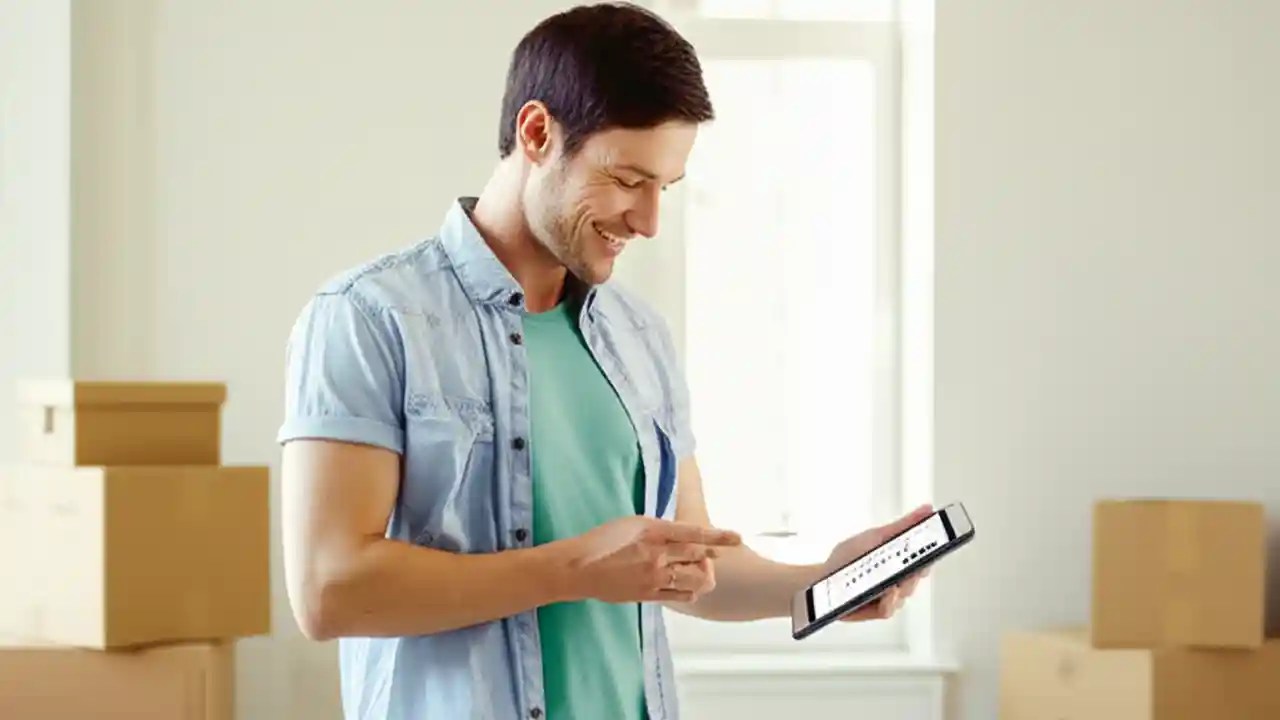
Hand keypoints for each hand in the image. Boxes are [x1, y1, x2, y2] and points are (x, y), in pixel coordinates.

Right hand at [564, 516, 740, 603]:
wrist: (579, 569)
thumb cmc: (603, 541)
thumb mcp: (633, 523)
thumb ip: (660, 528)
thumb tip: (684, 534)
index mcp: (653, 533)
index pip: (694, 534)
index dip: (718, 537)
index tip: (738, 538)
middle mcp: (658, 556)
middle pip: (698, 558)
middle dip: (707, 557)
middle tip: (705, 556)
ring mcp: (654, 578)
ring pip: (694, 581)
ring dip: (701, 576)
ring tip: (696, 572)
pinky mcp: (649, 596)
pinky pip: (681, 597)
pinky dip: (689, 590)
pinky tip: (683, 584)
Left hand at [822, 504, 933, 621]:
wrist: (821, 577)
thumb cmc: (847, 557)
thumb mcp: (875, 537)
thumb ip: (902, 526)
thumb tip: (927, 509)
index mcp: (898, 559)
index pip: (924, 558)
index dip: (930, 555)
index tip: (932, 550)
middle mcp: (897, 579)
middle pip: (918, 577)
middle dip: (916, 571)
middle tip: (914, 565)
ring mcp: (889, 596)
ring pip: (906, 594)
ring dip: (901, 586)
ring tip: (893, 580)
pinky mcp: (877, 610)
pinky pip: (890, 609)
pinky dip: (888, 601)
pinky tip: (885, 593)